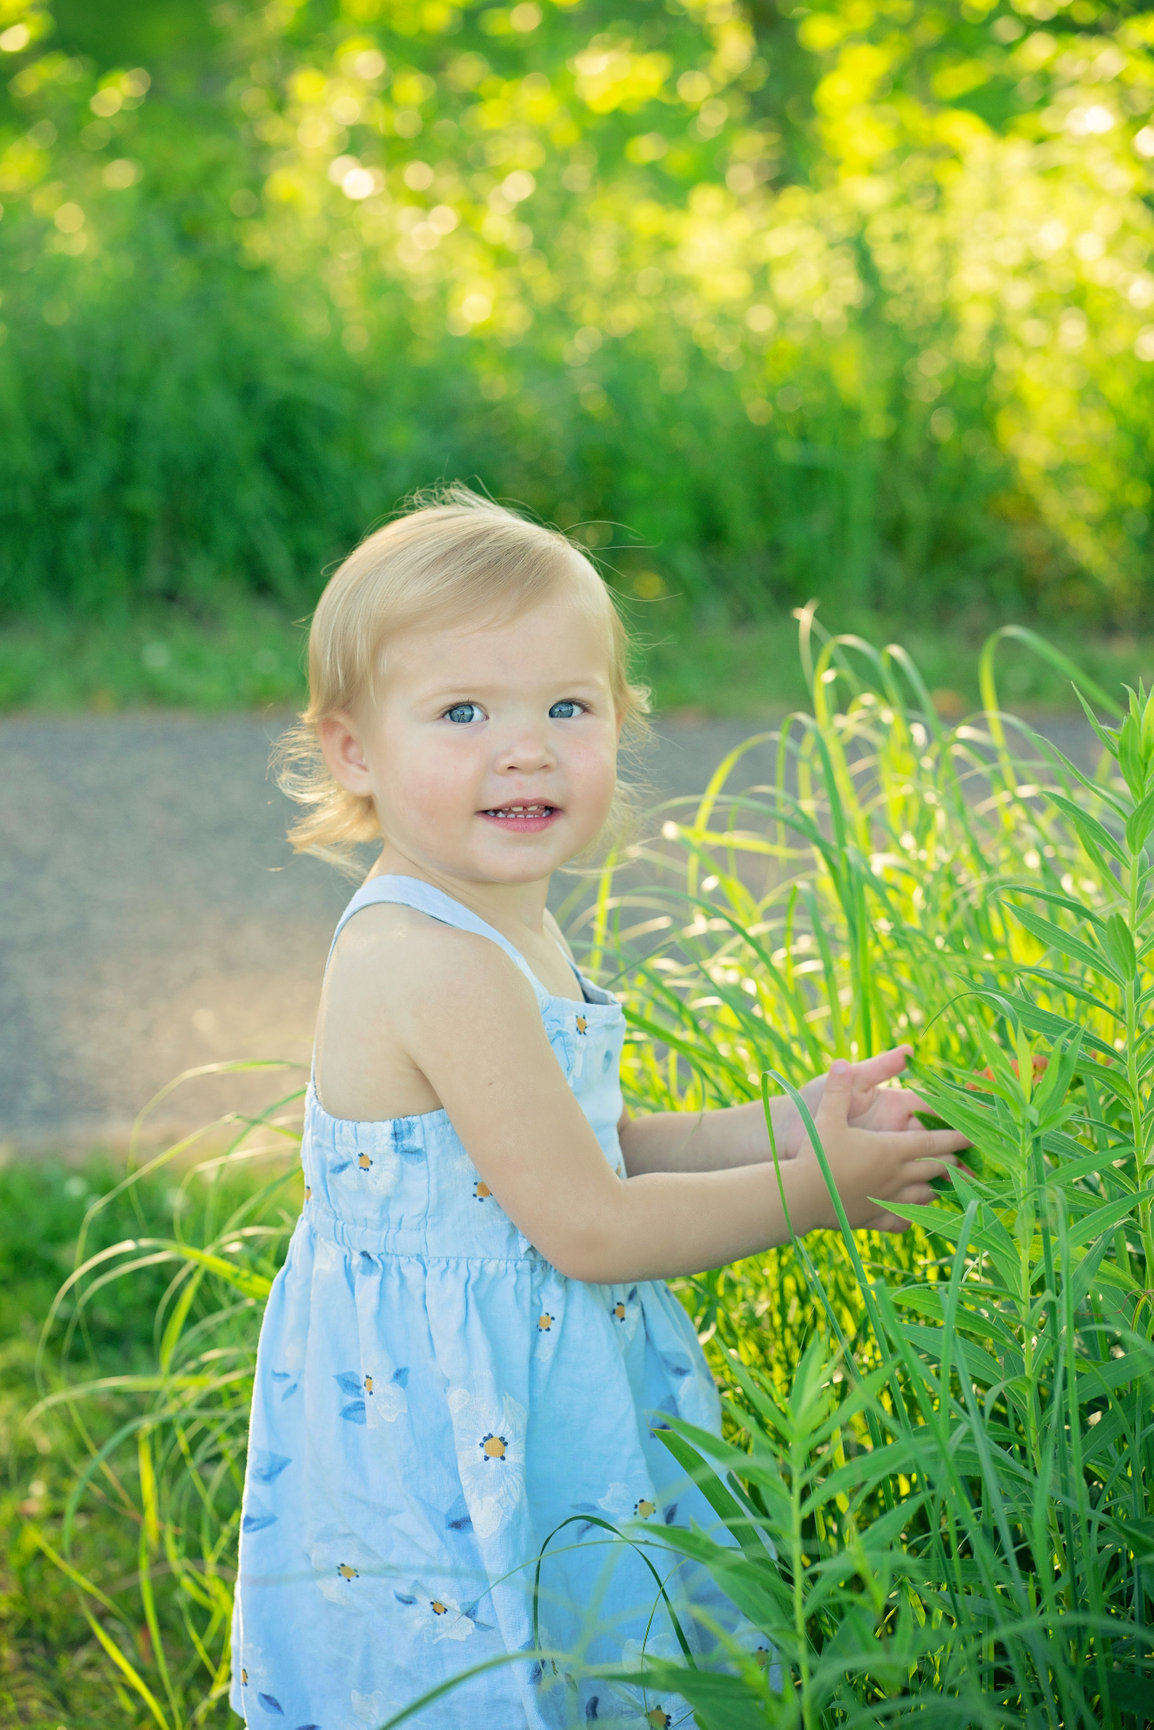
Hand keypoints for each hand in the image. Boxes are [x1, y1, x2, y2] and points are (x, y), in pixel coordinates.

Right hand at [794, 1056, 970, 1233]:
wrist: (801, 1196)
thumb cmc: (816, 1154)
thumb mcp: (827, 1116)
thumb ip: (838, 1089)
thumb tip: (840, 1062)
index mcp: (891, 1149)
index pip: (933, 1141)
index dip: (956, 1137)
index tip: (976, 1135)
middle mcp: (896, 1176)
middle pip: (935, 1168)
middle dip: (952, 1162)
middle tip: (966, 1160)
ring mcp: (888, 1200)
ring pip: (924, 1195)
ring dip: (937, 1188)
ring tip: (947, 1186)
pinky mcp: (874, 1218)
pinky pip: (901, 1220)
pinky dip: (910, 1218)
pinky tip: (912, 1217)